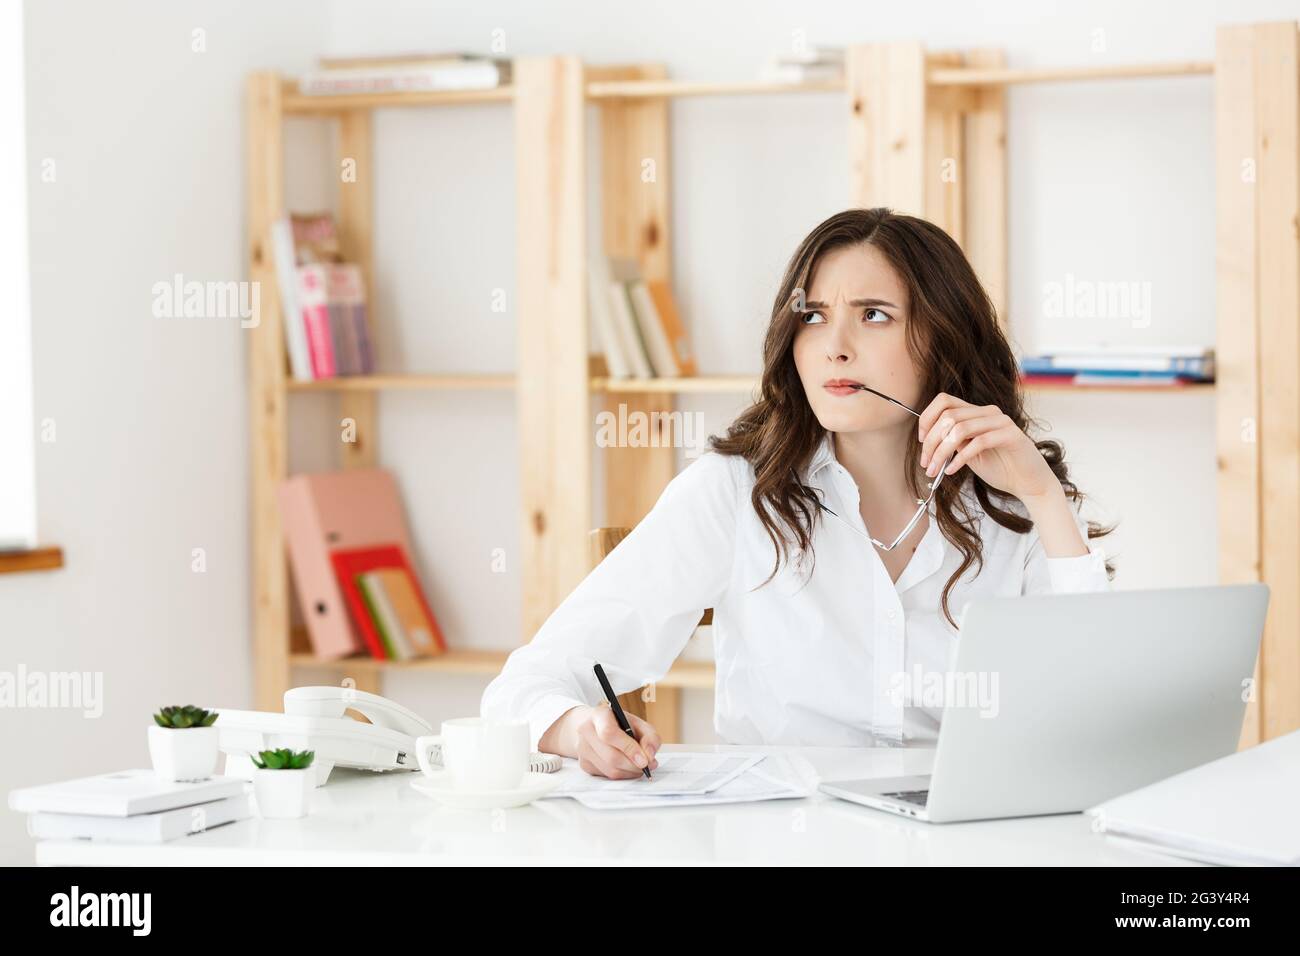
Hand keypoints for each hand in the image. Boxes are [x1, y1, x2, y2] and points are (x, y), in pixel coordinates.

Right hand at [566, 703, 660, 779]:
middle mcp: (586, 731)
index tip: (644, 760)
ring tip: (639, 766)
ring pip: (610, 770)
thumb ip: (650, 736)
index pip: (609, 733)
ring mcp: (582, 749)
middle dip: (634, 765)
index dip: (628, 748)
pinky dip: (622, 775)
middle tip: (648, 765)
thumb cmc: (618, 724)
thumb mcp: (638, 723)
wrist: (595, 726)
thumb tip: (649, 756)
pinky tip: (627, 767)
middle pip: (611, 756)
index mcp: (599, 715)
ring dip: (630, 772)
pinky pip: (606, 776)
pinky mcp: (584, 764)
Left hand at [915, 393, 1056, 501]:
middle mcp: (988, 412)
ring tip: (935, 470)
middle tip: (926, 464)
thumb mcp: (968, 452)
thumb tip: (927, 440)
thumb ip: (953, 441)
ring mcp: (1001, 422)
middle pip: (948, 416)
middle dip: (931, 442)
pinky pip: (978, 442)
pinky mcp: (1011, 436)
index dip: (927, 418)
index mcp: (976, 412)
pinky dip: (960, 458)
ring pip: (960, 428)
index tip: (921, 442)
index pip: (944, 401)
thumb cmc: (999, 467)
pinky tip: (952, 470)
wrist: (1028, 483)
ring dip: (942, 452)